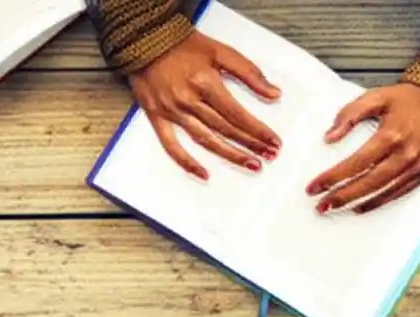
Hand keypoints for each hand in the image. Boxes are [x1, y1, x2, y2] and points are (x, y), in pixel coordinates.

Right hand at [129, 31, 280, 179]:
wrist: (144, 39)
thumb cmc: (184, 45)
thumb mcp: (221, 51)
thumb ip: (249, 73)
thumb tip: (274, 93)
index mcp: (206, 82)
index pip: (237, 114)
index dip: (258, 130)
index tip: (273, 141)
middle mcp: (189, 100)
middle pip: (225, 129)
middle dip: (250, 144)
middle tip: (269, 156)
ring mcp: (172, 111)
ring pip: (205, 140)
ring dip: (230, 155)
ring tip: (251, 165)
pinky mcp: (157, 117)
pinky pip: (171, 146)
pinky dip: (187, 162)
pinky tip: (204, 174)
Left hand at [306, 83, 419, 213]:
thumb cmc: (416, 98)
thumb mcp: (380, 96)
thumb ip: (351, 113)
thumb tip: (330, 136)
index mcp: (391, 135)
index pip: (355, 163)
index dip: (332, 177)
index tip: (314, 187)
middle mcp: (404, 155)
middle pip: (367, 183)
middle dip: (341, 196)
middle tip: (321, 205)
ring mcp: (416, 167)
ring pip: (382, 192)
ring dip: (357, 203)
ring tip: (337, 208)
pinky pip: (399, 193)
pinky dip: (380, 202)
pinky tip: (364, 205)